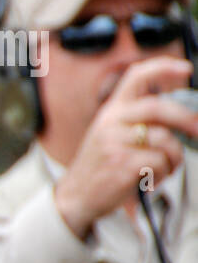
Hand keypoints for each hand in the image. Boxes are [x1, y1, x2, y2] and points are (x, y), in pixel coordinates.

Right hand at [54, 57, 197, 238]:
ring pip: (165, 140)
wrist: (76, 195)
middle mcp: (111, 122)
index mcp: (111, 111)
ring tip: (164, 168)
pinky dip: (163, 173)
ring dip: (174, 158)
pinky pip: (160, 162)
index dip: (163, 68)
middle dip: (186, 119)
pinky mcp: (122, 164)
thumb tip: (179, 115)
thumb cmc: (101, 166)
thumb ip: (137, 120)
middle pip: (158, 108)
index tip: (185, 69)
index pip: (136, 77)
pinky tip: (150, 179)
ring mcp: (115, 142)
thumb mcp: (111, 134)